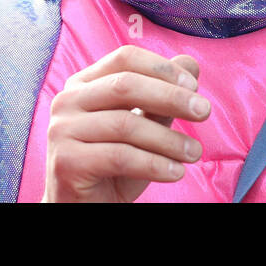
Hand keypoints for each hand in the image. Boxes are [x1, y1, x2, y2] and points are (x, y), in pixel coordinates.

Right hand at [42, 46, 209, 202]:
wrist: (84, 207)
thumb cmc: (113, 164)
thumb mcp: (143, 127)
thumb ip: (162, 97)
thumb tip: (190, 63)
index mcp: (83, 83)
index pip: (125, 58)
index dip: (162, 68)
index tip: (193, 85)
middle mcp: (67, 101)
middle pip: (125, 85)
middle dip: (171, 97)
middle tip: (204, 111)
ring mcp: (62, 130)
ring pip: (125, 124)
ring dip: (168, 139)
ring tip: (194, 153)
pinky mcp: (67, 162)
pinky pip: (119, 157)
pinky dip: (154, 164)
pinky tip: (176, 172)